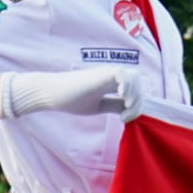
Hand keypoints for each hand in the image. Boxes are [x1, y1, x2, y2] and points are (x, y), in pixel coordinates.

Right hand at [0, 67, 143, 121]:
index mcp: (112, 84)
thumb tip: (129, 110)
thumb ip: (113, 105)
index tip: (124, 119)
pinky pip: (122, 73)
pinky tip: (120, 97)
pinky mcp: (100, 75)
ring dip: (135, 95)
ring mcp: (107, 74)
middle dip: (139, 101)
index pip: (136, 89)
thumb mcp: (98, 106)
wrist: (52, 94)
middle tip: (125, 116)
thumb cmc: (71, 100)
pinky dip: (126, 86)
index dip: (137, 104)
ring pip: (135, 77)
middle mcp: (112, 77)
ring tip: (125, 108)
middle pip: (140, 82)